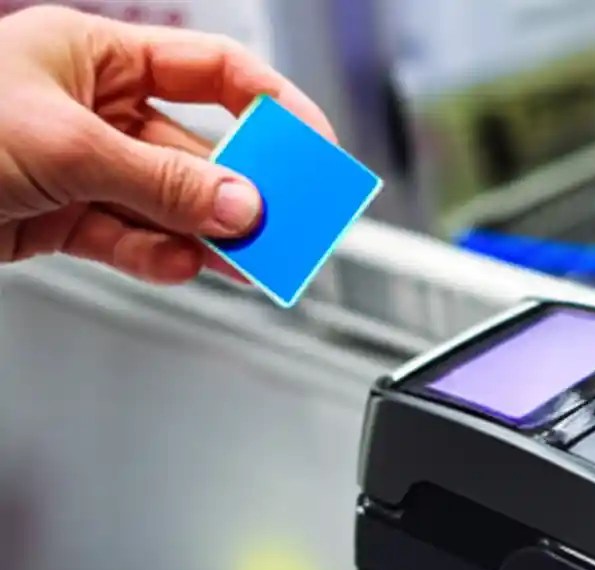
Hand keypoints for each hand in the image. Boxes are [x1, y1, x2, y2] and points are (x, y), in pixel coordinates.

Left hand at [0, 6, 334, 283]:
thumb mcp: (65, 145)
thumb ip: (163, 181)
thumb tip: (240, 204)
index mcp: (94, 55)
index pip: (213, 71)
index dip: (274, 108)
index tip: (315, 150)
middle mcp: (91, 108)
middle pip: (196, 148)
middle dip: (241, 188)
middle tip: (289, 221)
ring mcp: (77, 166)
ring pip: (167, 203)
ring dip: (208, 233)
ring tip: (252, 260)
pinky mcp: (57, 219)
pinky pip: (128, 239)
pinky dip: (158, 257)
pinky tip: (183, 266)